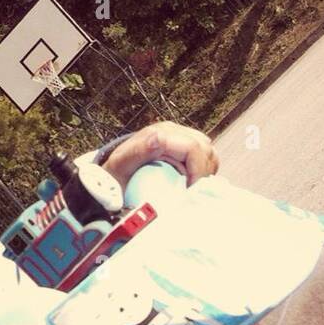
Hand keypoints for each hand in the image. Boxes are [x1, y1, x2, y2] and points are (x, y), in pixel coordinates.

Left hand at [102, 121, 218, 190]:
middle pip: (205, 148)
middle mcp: (173, 131)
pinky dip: (204, 172)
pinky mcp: (184, 149)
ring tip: (193, 189)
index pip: (193, 148)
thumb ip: (139, 152)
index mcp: (161, 133)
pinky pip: (206, 158)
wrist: (114, 175)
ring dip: (206, 172)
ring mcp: (181, 139)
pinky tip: (193, 184)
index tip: (190, 192)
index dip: (197, 171)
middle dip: (203, 173)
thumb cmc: (117, 173)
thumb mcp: (122, 164)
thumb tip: (158, 139)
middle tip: (192, 193)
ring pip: (209, 152)